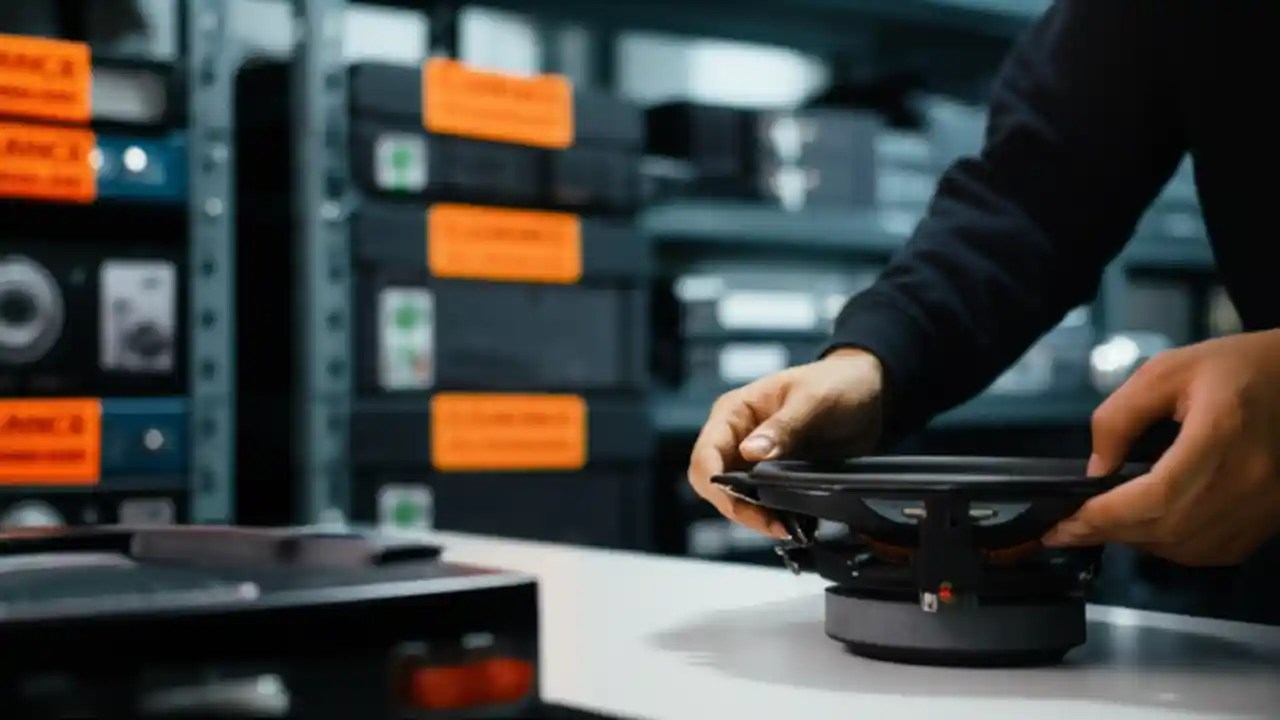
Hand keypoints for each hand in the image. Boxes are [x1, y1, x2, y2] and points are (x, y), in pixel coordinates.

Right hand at [686, 349, 884, 538]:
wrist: (867, 390)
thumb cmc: (837, 382)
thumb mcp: (813, 399)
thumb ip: (783, 426)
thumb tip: (750, 454)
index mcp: (734, 412)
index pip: (706, 454)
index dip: (716, 483)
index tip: (745, 503)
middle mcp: (737, 438)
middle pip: (715, 484)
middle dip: (739, 508)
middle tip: (775, 525)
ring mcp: (754, 459)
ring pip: (737, 498)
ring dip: (758, 516)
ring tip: (790, 528)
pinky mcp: (774, 476)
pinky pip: (763, 502)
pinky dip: (774, 516)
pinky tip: (796, 524)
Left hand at [1043, 329, 1279, 565]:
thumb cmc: (1235, 369)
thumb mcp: (1165, 372)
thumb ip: (1120, 418)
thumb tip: (1095, 471)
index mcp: (1221, 434)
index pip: (1157, 494)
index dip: (1105, 516)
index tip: (1062, 524)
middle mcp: (1248, 480)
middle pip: (1168, 527)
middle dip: (1109, 532)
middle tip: (1067, 530)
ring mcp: (1263, 507)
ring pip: (1187, 547)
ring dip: (1137, 541)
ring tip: (1103, 525)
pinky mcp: (1269, 522)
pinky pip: (1210, 552)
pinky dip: (1171, 547)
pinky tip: (1148, 527)